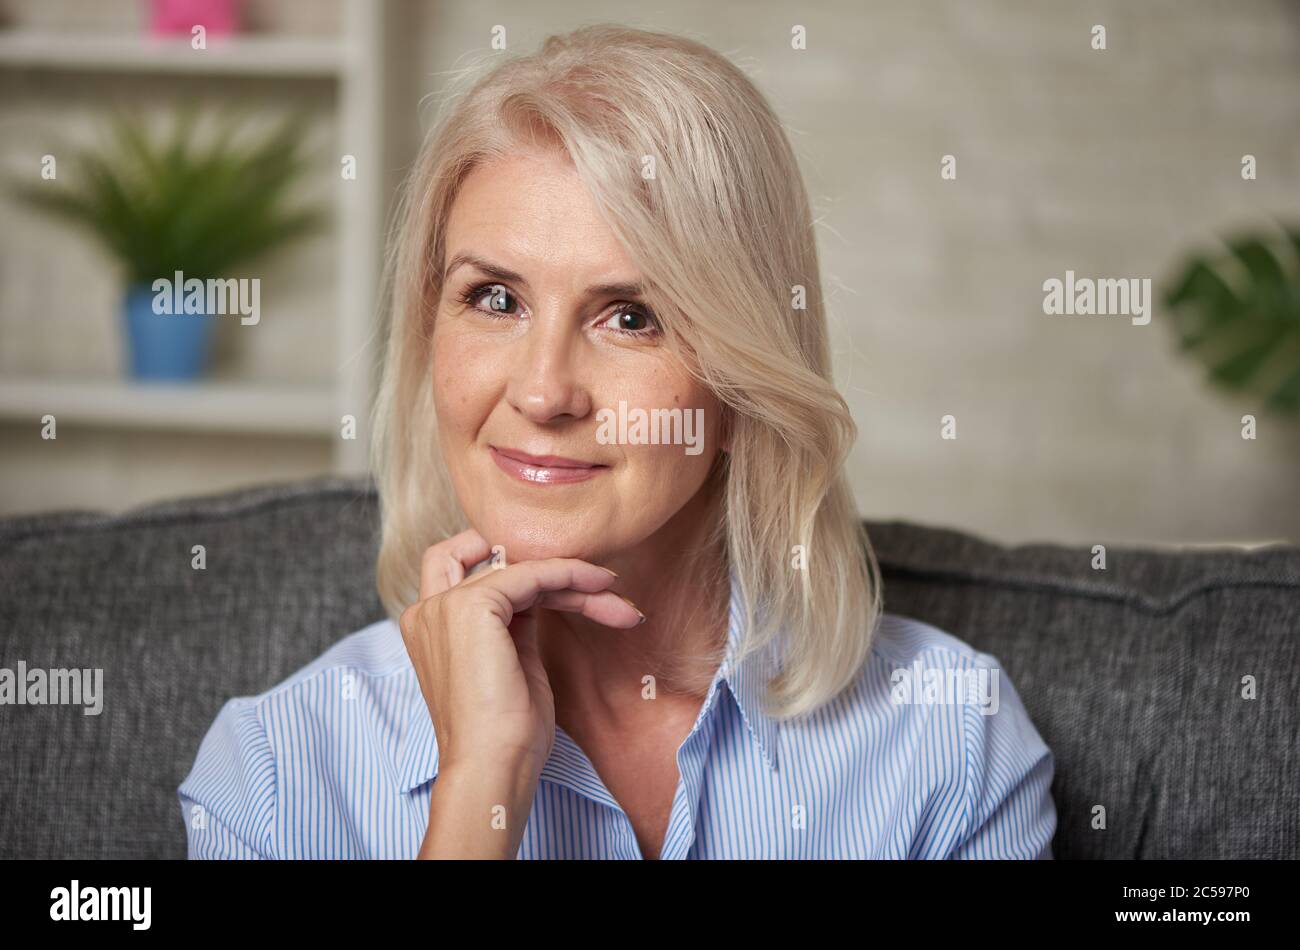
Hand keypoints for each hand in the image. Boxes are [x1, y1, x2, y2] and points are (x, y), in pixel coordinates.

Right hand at [400, 529, 642, 856]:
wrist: (493, 769)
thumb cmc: (506, 736)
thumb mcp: (513, 664)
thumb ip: (517, 623)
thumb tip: (543, 591)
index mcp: (430, 627)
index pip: (473, 571)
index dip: (520, 568)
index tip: (574, 585)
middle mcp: (427, 611)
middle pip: (487, 556)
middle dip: (543, 561)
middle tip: (600, 582)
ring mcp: (444, 606)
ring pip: (519, 566)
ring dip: (574, 577)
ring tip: (617, 599)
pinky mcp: (471, 606)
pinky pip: (530, 574)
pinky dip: (570, 575)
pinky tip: (602, 589)